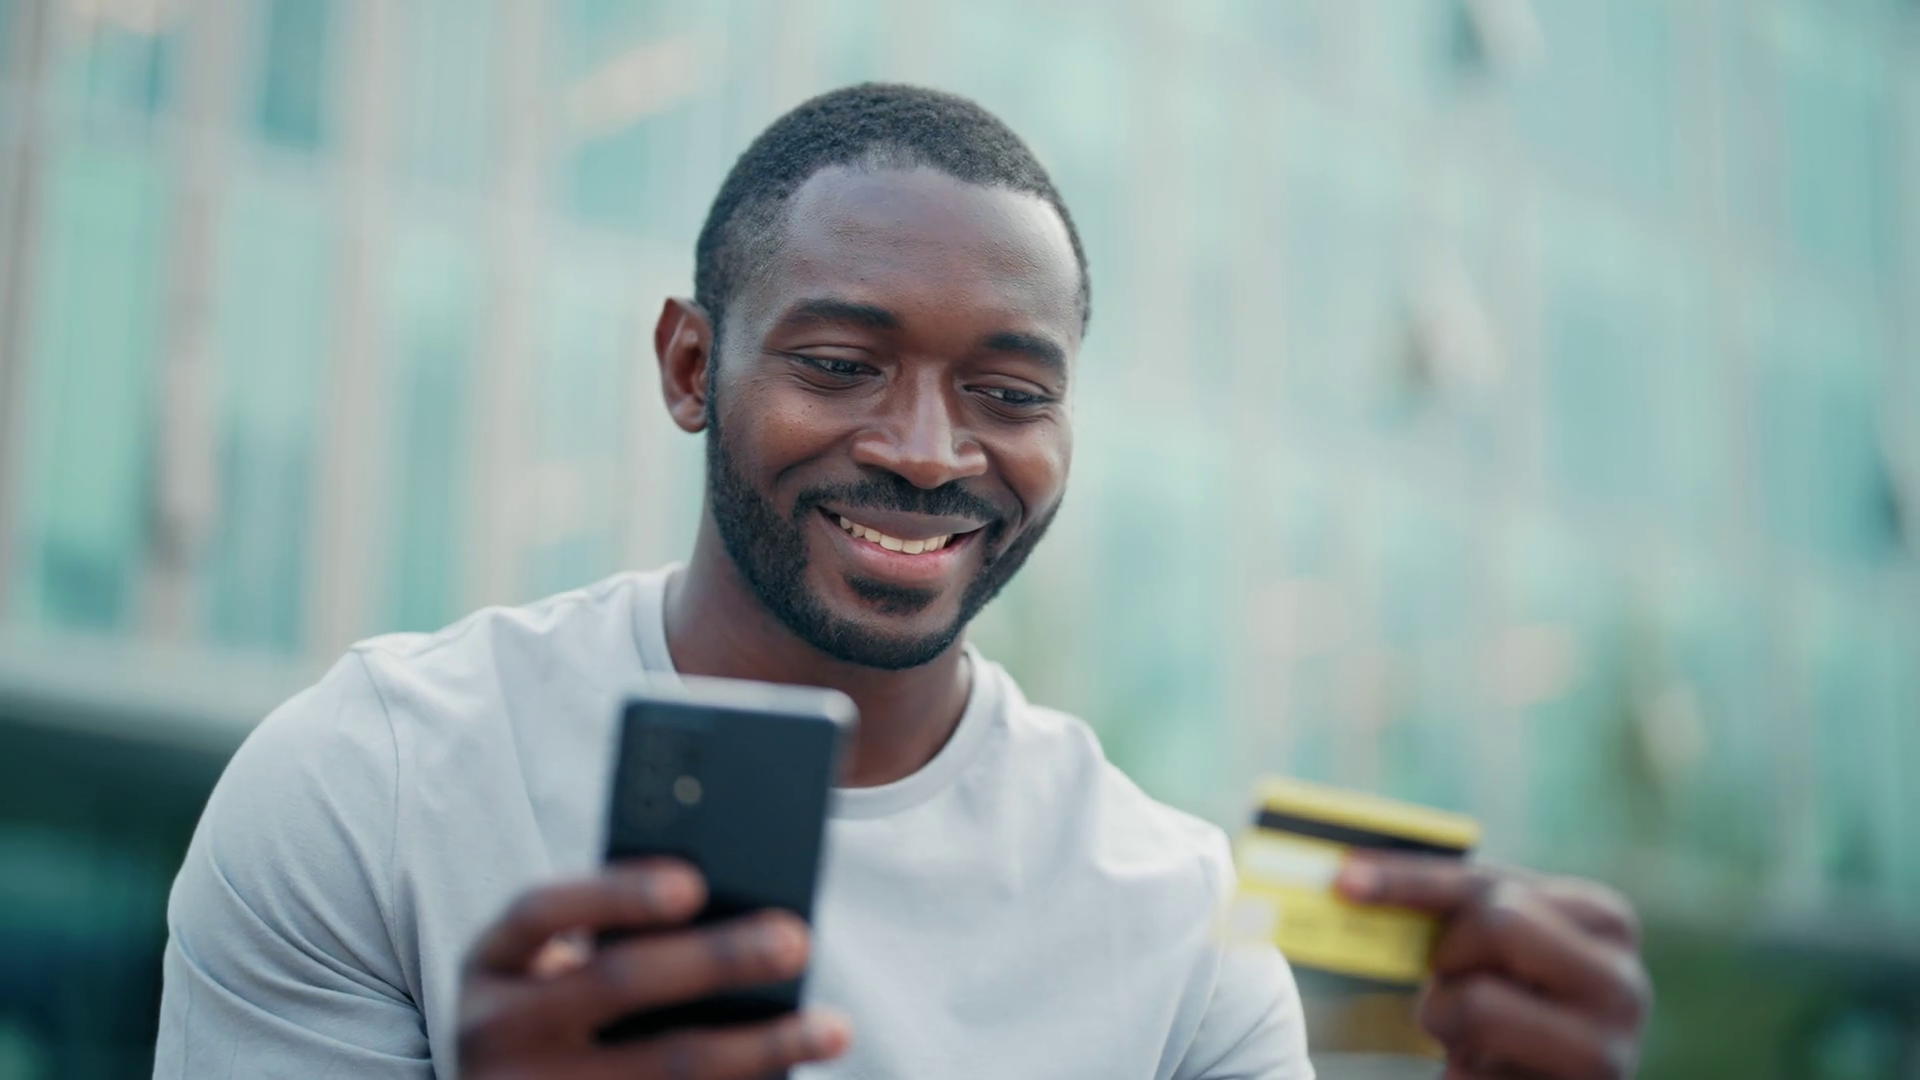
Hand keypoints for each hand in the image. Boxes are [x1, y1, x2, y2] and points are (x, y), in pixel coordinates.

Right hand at [458, 859, 850, 1078]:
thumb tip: (723, 906)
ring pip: (661, 1071)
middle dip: (716, 959)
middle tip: (795, 939)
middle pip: (615, 984)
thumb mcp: (551, 968)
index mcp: (490, 962)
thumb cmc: (556, 1013)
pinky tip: (791, 1077)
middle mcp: (492, 1032)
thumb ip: (609, 935)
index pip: (542, 908)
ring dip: (759, 1048)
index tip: (693, 883)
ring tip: (831, 1027)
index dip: (616, 893)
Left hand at [1336, 856, 1651, 1079]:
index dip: (1410, 878)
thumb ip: (1458, 912)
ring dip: (1443, 1018)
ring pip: (1476, 1000)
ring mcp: (1608, 1046)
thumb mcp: (1496, 954)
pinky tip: (1482, 1070)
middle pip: (1494, 924)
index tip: (1345, 879)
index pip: (1488, 882)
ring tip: (1467, 1038)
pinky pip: (1473, 1070)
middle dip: (1444, 956)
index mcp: (1603, 920)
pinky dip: (1459, 1071)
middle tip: (1443, 983)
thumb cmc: (1515, 1016)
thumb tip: (1356, 877)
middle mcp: (1622, 979)